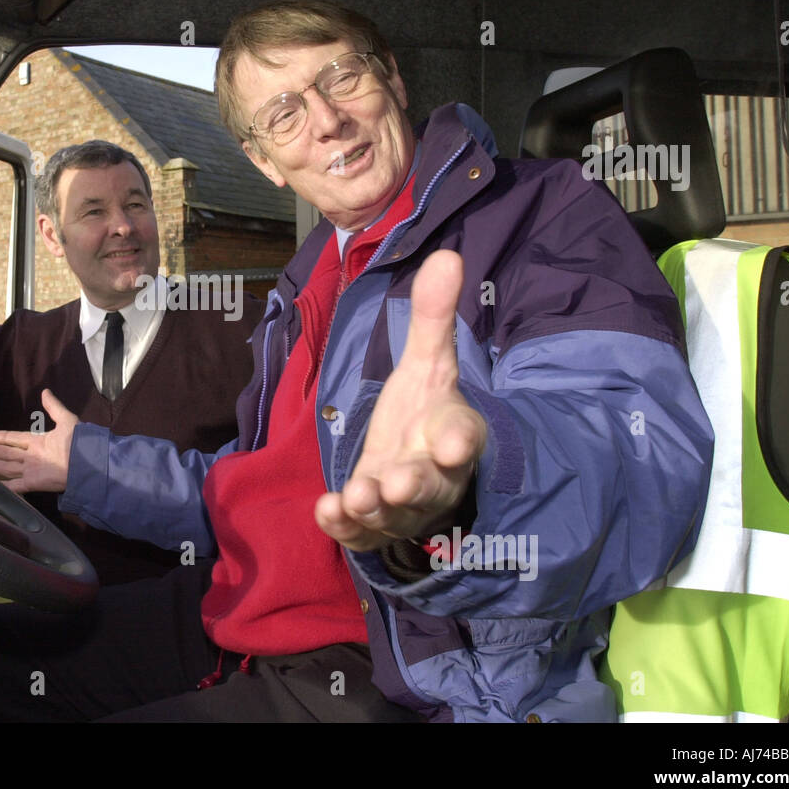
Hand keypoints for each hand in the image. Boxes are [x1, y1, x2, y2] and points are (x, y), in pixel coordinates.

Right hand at [0, 388, 76, 493]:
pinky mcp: (33, 483)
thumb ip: (54, 407)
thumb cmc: (78, 442)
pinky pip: (15, 486)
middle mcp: (33, 457)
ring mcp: (32, 471)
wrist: (86, 463)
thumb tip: (45, 391)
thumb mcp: (66, 420)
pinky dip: (3, 487)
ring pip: (7, 468)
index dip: (4, 438)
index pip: (17, 439)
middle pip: (8, 454)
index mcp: (39, 442)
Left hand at [314, 250, 486, 551]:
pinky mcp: (376, 525)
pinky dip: (345, 527)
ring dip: (372, 508)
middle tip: (397, 484)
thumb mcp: (427, 362)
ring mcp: (404, 505)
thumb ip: (433, 316)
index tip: (452, 443)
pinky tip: (325, 511)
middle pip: (429, 486)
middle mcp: (433, 475)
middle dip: (413, 486)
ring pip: (394, 515)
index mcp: (454, 432)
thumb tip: (447, 255)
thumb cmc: (424, 412)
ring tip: (353, 498)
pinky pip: (363, 533)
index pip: (463, 438)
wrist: (415, 460)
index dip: (458, 441)